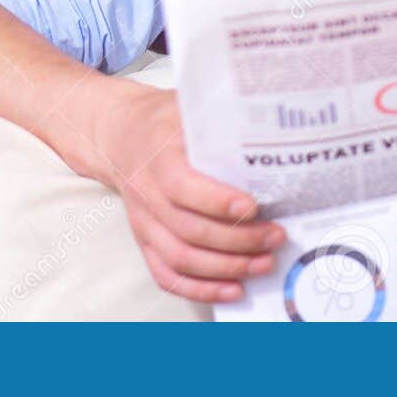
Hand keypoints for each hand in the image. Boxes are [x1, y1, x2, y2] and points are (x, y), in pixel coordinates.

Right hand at [89, 83, 283, 302]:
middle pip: (189, 229)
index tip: (253, 206)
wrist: (120, 135)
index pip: (183, 186)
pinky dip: (200, 289)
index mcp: (159, 158)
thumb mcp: (186, 107)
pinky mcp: (145, 241)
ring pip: (182, 257)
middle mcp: (147, 194)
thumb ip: (219, 117)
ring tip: (264, 263)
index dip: (217, 202)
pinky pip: (167, 275)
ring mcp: (144, 222)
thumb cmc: (164, 121)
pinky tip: (233, 289)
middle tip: (275, 236)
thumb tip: (269, 121)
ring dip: (226, 267)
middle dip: (238, 240)